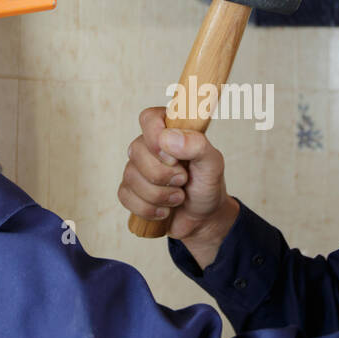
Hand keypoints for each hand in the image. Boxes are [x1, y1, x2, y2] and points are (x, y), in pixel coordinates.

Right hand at [120, 107, 231, 241]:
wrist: (203, 219)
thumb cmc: (207, 185)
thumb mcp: (212, 164)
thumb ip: (197, 145)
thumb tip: (168, 138)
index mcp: (170, 130)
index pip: (149, 118)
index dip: (156, 138)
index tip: (174, 158)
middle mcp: (149, 146)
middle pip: (136, 151)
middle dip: (163, 175)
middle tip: (184, 180)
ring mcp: (137, 168)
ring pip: (131, 177)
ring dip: (159, 195)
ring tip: (178, 197)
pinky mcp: (130, 190)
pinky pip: (125, 196)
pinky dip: (149, 209)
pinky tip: (164, 210)